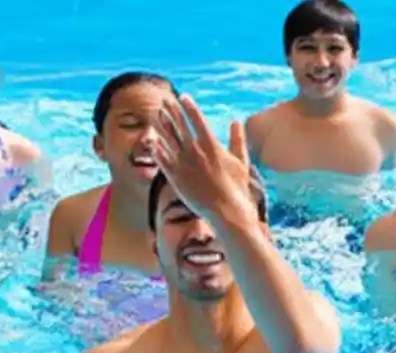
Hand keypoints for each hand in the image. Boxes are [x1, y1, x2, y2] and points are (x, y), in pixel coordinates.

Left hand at [153, 94, 256, 223]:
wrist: (226, 211)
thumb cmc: (237, 187)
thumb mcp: (241, 161)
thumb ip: (238, 139)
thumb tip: (236, 121)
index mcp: (211, 145)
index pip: (197, 119)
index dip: (189, 107)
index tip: (183, 96)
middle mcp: (195, 152)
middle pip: (179, 126)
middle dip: (172, 111)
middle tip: (165, 100)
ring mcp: (183, 165)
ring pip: (168, 140)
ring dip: (162, 126)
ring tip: (157, 115)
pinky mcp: (175, 179)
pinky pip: (163, 161)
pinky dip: (158, 150)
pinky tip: (154, 142)